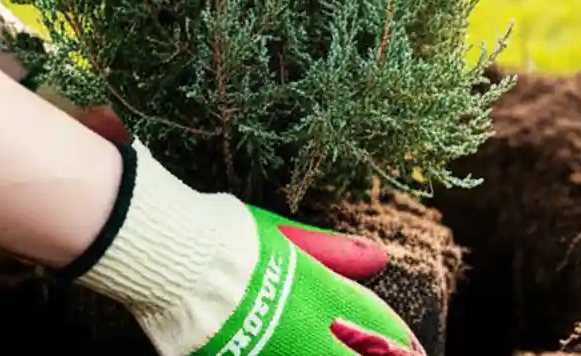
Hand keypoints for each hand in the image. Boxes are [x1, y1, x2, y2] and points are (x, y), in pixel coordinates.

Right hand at [66, 142, 423, 355]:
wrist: (166, 254)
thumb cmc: (225, 235)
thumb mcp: (282, 235)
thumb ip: (330, 252)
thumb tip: (377, 257)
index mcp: (316, 292)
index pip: (371, 324)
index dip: (397, 341)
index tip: (414, 351)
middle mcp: (298, 330)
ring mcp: (264, 352)